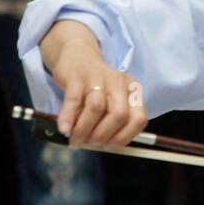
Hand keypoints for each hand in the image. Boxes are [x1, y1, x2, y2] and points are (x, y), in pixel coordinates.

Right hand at [47, 32, 146, 146]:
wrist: (78, 56)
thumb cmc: (96, 86)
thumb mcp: (112, 100)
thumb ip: (112, 121)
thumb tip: (105, 147)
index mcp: (133, 90)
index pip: (139, 119)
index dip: (124, 137)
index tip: (109, 145)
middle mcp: (119, 82)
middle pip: (119, 115)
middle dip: (102, 136)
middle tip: (89, 143)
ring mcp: (98, 78)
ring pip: (97, 108)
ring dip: (84, 130)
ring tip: (75, 138)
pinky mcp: (77, 77)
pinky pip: (74, 101)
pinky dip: (68, 119)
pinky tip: (64, 130)